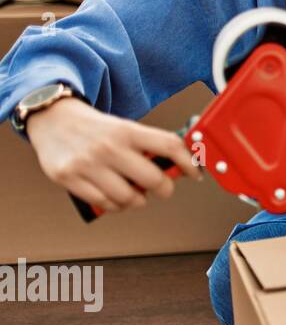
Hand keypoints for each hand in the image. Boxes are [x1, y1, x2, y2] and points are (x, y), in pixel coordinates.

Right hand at [25, 97, 201, 213]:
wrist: (53, 119)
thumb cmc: (97, 129)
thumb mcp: (124, 128)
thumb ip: (148, 146)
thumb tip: (179, 169)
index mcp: (127, 131)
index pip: (169, 146)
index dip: (188, 163)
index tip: (194, 173)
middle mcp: (109, 147)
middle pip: (153, 180)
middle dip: (164, 189)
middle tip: (162, 188)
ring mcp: (87, 164)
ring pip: (128, 198)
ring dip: (138, 201)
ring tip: (135, 193)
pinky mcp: (69, 178)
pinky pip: (104, 204)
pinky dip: (115, 205)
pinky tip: (115, 197)